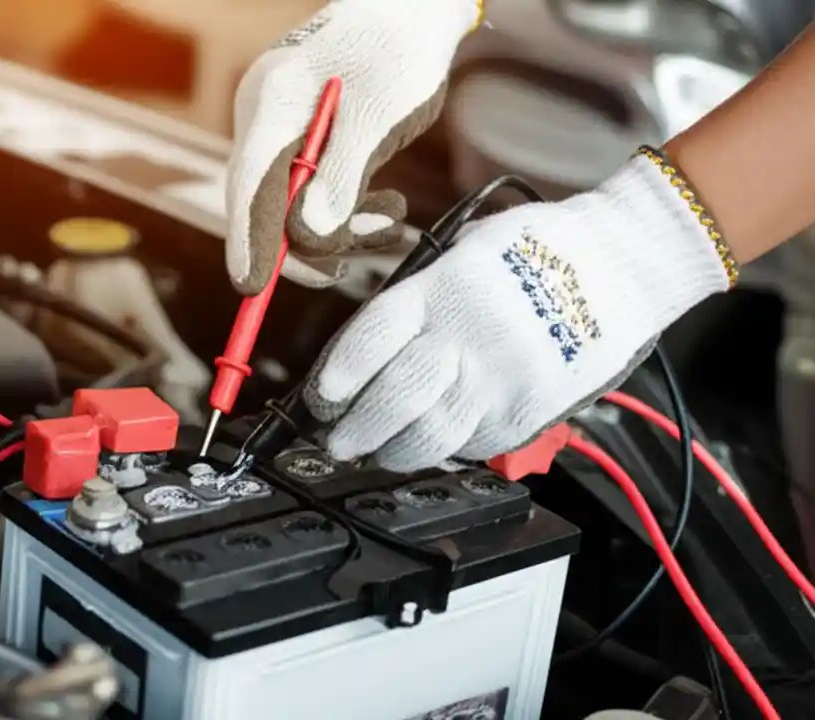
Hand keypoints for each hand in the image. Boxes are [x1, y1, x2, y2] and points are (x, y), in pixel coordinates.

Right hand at [225, 0, 481, 294]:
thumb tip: (307, 238)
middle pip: (263, 200)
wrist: (414, 9)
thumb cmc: (398, 49)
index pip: (248, 183)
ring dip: (339, 225)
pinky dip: (344, 208)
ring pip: (291, 202)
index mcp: (272, 101)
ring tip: (389, 219)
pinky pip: (310, 190)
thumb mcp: (378, 116)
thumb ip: (341, 178)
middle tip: (349, 260)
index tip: (250, 286)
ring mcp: (281, 127)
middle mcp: (265, 116)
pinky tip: (381, 207)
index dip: (248, 239)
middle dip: (305, 240)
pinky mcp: (303, 138)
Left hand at [305, 155, 733, 470]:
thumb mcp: (468, 249)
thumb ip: (421, 295)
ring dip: (393, 451)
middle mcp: (468, 337)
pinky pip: (472, 444)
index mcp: (445, 289)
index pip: (370, 339)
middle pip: (393, 397)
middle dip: (355, 428)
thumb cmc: (542, 248)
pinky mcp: (528, 412)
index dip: (336, 374)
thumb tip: (372, 345)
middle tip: (338, 441)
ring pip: (429, 435)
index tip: (321, 397)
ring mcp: (500, 380)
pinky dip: (444, 449)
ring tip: (377, 452)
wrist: (627, 264)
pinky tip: (431, 444)